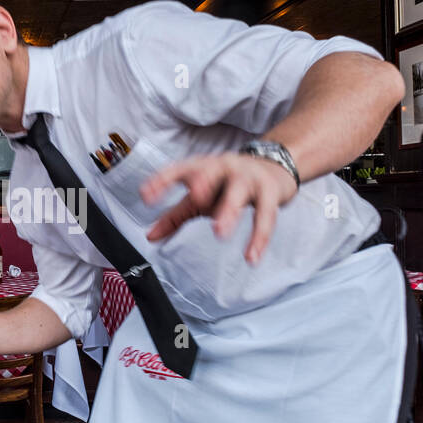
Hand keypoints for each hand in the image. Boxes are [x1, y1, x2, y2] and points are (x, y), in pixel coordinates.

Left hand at [141, 152, 298, 263]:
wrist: (275, 168)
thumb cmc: (229, 184)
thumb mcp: (201, 196)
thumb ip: (175, 216)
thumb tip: (150, 237)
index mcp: (203, 166)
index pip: (180, 169)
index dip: (163, 180)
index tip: (147, 195)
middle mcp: (225, 167)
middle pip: (212, 171)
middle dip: (203, 181)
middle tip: (196, 198)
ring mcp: (249, 177)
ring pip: (240, 191)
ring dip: (230, 210)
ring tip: (220, 232)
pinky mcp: (270, 191)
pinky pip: (265, 215)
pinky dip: (259, 237)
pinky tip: (251, 256)